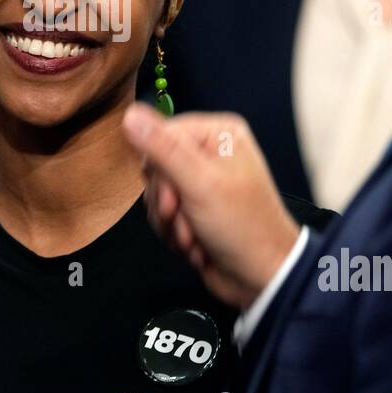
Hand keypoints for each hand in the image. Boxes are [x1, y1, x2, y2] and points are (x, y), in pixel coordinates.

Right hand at [122, 103, 299, 308]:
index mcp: (218, 134)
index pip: (161, 135)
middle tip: (186, 220)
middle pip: (156, 166)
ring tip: (194, 237)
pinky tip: (194, 245)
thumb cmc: (243, 228)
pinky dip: (174, 233)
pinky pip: (162, 214)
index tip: (172, 199)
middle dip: (167, 202)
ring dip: (171, 223)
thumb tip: (130, 114)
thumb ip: (162, 149)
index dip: (159, 170)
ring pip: (156, 194)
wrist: (260, 278)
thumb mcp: (200, 184)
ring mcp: (200, 183)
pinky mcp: (193, 209)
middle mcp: (209, 153)